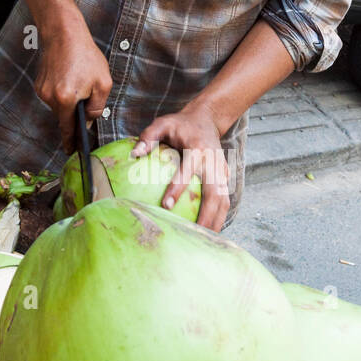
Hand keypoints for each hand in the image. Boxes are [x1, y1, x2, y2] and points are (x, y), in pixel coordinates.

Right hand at [34, 15, 111, 151]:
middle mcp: (50, 98)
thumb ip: (97, 107)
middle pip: (65, 116)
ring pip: (60, 105)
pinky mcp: (39, 84)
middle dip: (76, 111)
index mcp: (65, 100)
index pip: (67, 129)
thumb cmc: (85, 55)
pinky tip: (70, 76)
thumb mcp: (102, 83)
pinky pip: (54, 95)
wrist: (63, 32)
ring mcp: (42, 91)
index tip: (71, 152)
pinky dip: (63, 91)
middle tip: (87, 93)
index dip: (70, 142)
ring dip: (70, 99)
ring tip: (79, 78)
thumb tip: (89, 120)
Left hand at [132, 102, 230, 231]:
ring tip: (204, 242)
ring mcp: (222, 171)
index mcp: (198, 149)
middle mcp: (213, 163)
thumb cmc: (180, 124)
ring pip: (223, 201)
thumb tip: (134, 154)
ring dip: (216, 222)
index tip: (166, 206)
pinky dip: (218, 217)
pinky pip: (224, 201)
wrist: (208, 119)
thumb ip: (148, 137)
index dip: (178, 188)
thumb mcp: (162, 123)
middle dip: (206, 216)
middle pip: (214, 194)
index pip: (188, 171)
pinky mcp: (225, 178)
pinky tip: (207, 232)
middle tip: (193, 236)